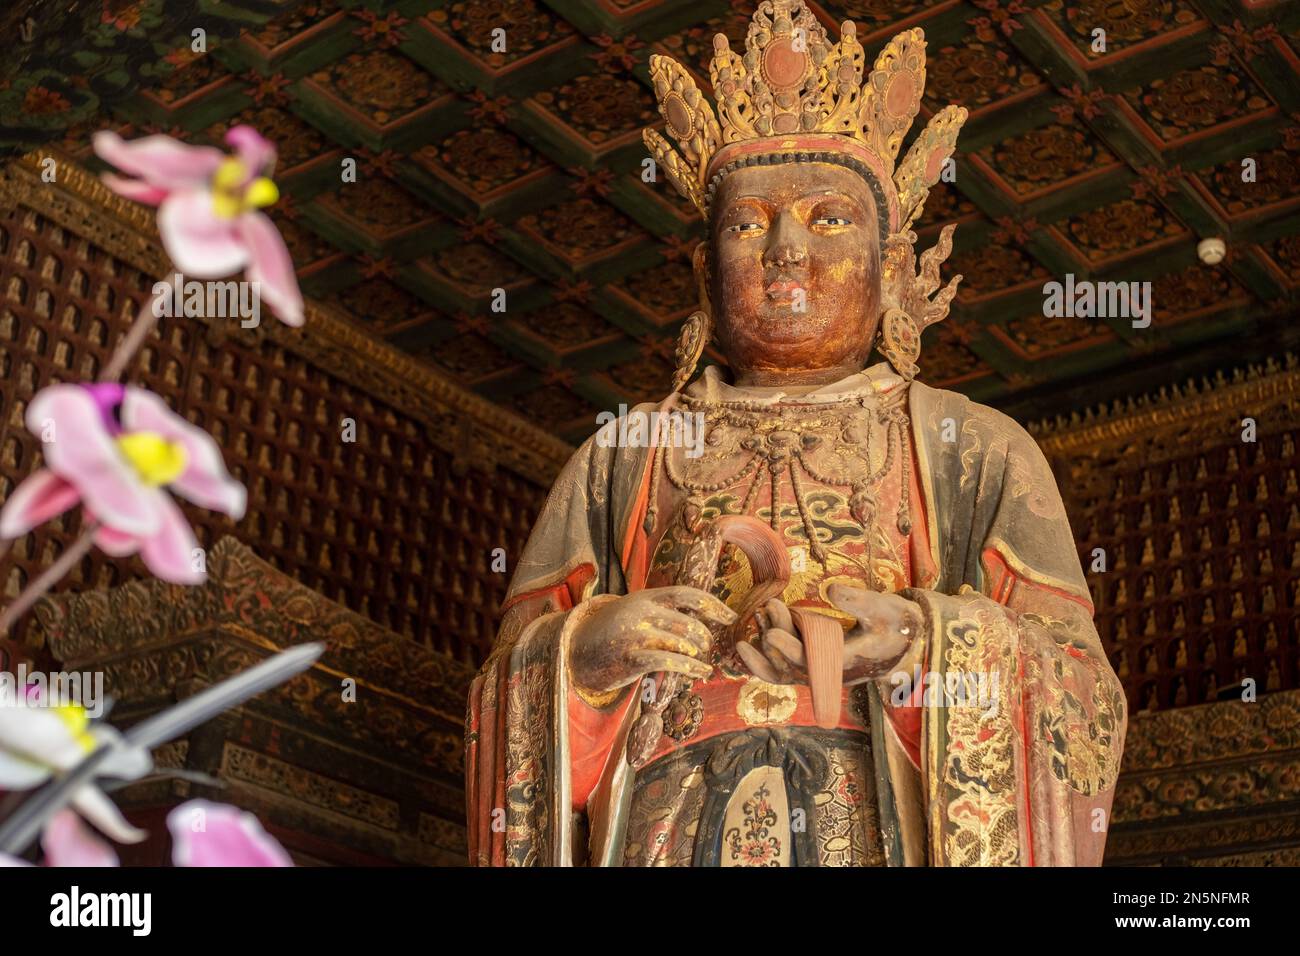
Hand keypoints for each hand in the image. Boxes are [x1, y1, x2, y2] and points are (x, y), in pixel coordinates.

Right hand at [569, 586, 736, 697]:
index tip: (731, 616)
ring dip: (699, 655)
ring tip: (704, 664)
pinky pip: (670, 661)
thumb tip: (702, 616)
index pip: (688, 594)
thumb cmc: (614, 632)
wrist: (576, 649)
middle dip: (705, 638)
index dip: (713, 604)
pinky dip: (691, 668)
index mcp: (646, 596)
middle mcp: (642, 612)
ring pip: (682, 643)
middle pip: (689, 622)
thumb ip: (663, 610)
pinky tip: (701, 672)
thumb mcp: (636, 611)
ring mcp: (635, 634)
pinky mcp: (631, 658)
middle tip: (709, 648)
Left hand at [738, 586, 922, 686]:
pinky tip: (745, 645)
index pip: (810, 663)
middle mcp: (829, 673)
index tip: (769, 633)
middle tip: (770, 604)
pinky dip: (762, 661)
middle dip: (777, 635)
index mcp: (846, 663)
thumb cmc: (896, 624)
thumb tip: (830, 590)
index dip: (788, 649)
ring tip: (757, 616)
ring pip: (782, 672)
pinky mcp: (812, 664)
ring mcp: (818, 672)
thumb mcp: (884, 608)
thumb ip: (859, 600)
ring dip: (764, 649)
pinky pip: (781, 670)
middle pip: (791, 664)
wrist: (904, 641)